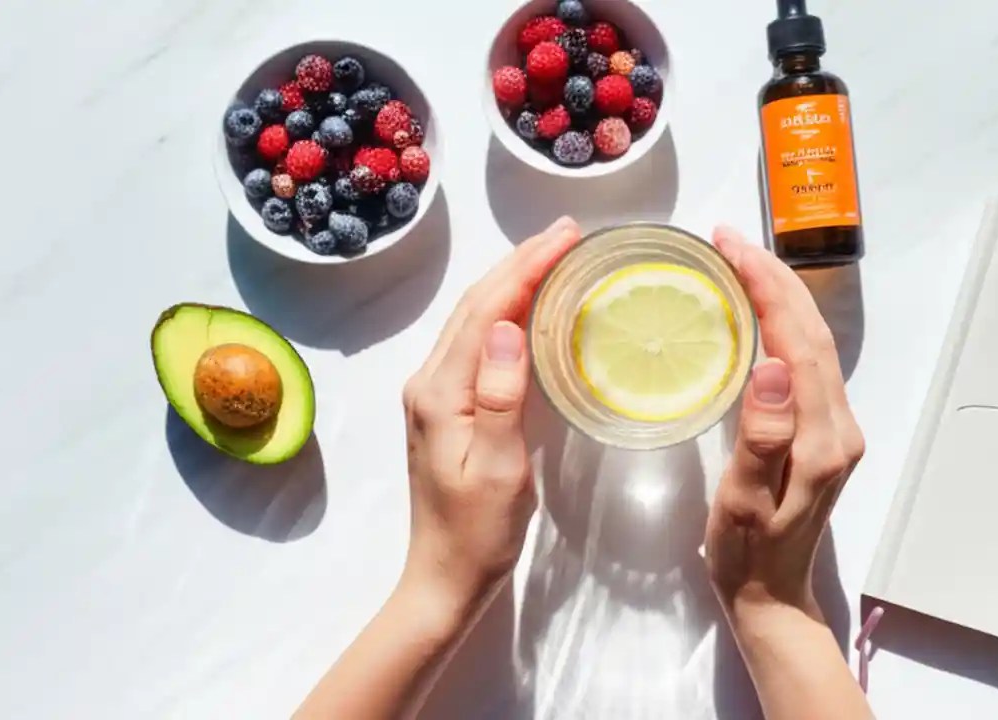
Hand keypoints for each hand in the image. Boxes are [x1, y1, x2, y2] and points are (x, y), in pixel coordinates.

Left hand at [297, 219, 581, 719]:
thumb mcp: (496, 470)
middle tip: (568, 232)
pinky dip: (506, 312)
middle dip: (520, 262)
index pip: (486, 311)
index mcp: (440, 392)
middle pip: (475, 305)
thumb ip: (501, 397)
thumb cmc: (477, 532)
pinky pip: (477, 342)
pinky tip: (531, 308)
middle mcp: (429, 382)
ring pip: (473, 319)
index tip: (566, 238)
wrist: (443, 578)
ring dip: (512, 281)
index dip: (526, 268)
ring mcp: (434, 393)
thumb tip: (510, 328)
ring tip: (554, 254)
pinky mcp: (446, 406)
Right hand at [704, 227, 864, 618]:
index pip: (798, 341)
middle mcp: (840, 425)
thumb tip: (773, 365)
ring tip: (741, 262)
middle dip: (775, 278)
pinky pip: (807, 362)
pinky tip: (758, 315)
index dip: (767, 287)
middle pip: (814, 333)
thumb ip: (762, 436)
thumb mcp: (742, 503)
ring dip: (782, 296)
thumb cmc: (746, 557)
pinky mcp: (824, 435)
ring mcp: (836, 429)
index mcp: (822, 438)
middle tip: (728, 239)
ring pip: (814, 343)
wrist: (773, 599)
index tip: (730, 247)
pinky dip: (783, 325)